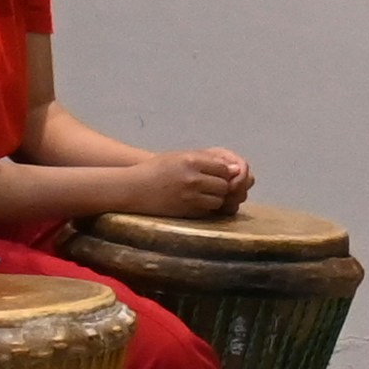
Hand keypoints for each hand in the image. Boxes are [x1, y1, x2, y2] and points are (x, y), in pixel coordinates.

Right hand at [127, 148, 248, 218]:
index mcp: (191, 160)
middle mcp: (192, 178)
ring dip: (216, 199)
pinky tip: (196, 203)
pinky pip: (208, 211)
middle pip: (224, 185)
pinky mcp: (186, 211)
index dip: (224, 173)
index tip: (216, 175)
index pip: (224, 168)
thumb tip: (235, 170)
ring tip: (202, 195)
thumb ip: (207, 161)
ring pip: (219, 200)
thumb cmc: (157, 170)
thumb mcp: (180, 157)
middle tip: (210, 187)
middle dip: (221, 187)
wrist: (133, 188)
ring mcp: (189, 196)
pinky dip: (207, 208)